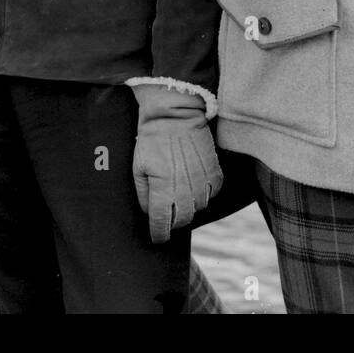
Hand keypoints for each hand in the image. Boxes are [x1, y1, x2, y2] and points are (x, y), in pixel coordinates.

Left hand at [131, 84, 222, 242]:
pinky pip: (211, 194)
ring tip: (179, 197)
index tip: (156, 237)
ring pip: (198, 209)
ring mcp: (202, 182)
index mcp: (163, 191)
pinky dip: (203, 195)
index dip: (158, 235)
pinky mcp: (214, 172)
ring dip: (188, 208)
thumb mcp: (138, 167)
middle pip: (182, 221)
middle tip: (166, 215)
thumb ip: (143, 195)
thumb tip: (150, 213)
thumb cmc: (152, 140)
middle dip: (172, 222)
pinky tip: (194, 186)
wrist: (175, 115)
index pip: (161, 225)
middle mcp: (185, 191)